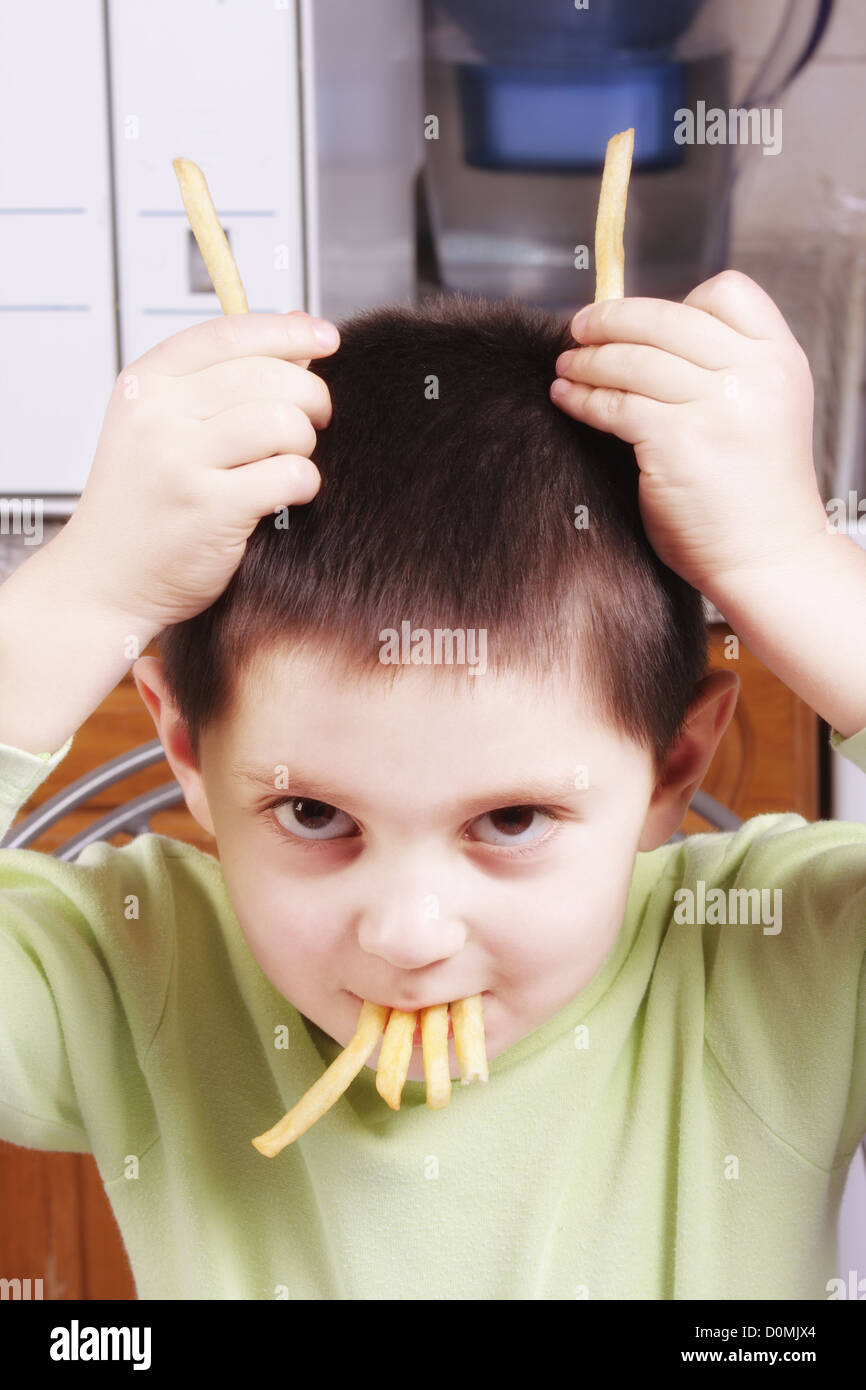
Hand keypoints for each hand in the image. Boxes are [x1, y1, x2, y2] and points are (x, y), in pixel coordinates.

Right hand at [61, 310, 337, 629]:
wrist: (104, 580)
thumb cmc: (146, 503)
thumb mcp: (159, 427)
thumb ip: (220, 381)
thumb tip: (300, 335)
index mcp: (146, 384)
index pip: (229, 334)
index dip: (288, 330)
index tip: (327, 339)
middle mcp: (157, 416)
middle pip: (268, 377)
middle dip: (310, 397)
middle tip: (315, 421)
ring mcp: (180, 463)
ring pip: (284, 423)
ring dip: (304, 443)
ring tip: (290, 461)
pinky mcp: (210, 510)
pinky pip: (290, 475)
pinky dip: (304, 484)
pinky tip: (289, 495)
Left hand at [550, 270, 828, 595]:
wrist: (767, 557)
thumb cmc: (754, 491)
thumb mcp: (765, 410)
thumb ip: (725, 369)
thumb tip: (642, 336)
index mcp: (780, 358)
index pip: (728, 291)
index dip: (676, 299)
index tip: (639, 321)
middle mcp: (755, 374)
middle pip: (667, 318)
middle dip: (612, 319)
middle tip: (579, 327)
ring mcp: (717, 406)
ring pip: (634, 359)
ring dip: (587, 359)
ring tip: (565, 365)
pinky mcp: (677, 441)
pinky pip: (615, 404)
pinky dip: (583, 397)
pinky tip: (566, 398)